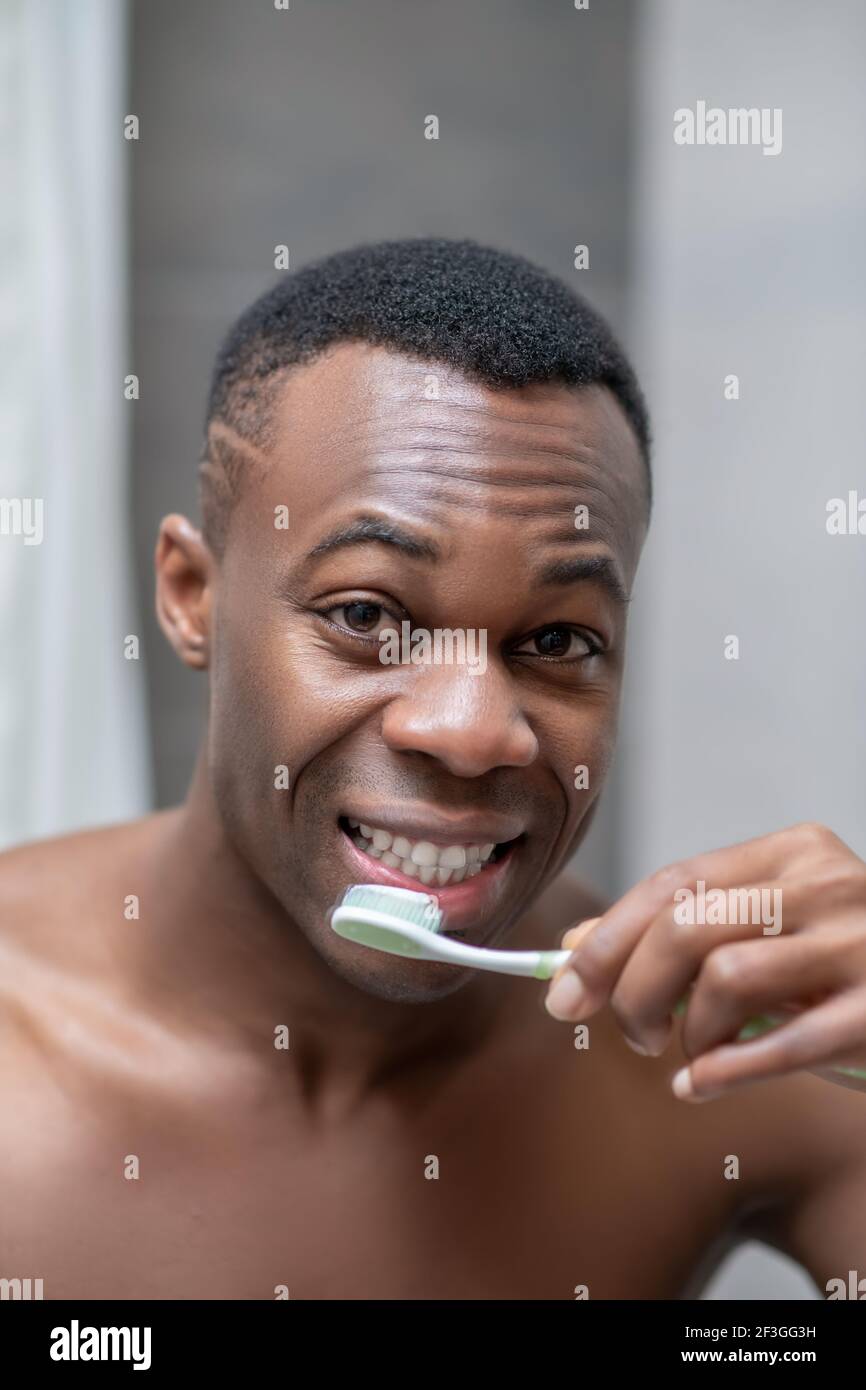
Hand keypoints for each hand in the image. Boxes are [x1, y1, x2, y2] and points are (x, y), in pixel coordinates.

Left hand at [544, 823, 865, 1100]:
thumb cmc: (846, 965)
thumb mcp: (767, 930)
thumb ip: (679, 932)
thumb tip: (572, 949)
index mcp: (792, 853)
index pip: (673, 881)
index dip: (606, 939)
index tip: (563, 990)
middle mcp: (828, 883)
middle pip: (688, 925)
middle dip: (633, 988)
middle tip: (629, 1033)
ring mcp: (861, 944)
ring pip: (727, 976)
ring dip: (687, 1031)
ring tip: (687, 1055)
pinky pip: (786, 1041)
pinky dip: (728, 1069)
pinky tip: (702, 1083)